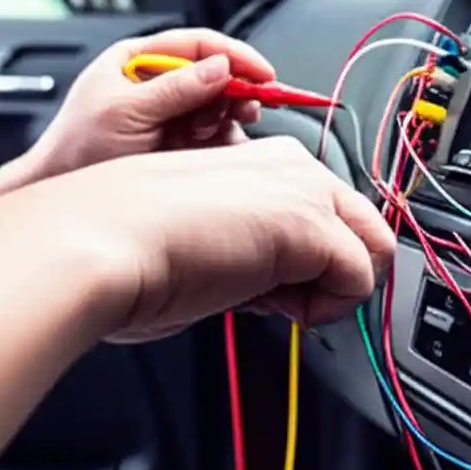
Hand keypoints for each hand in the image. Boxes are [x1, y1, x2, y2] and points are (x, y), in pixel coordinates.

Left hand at [29, 28, 276, 180]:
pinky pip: (215, 137)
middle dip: (235, 91)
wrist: (62, 191)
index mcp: (138, 60)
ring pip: (219, 107)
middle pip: (215, 75)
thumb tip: (219, 68)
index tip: (262, 73)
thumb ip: (174, 89)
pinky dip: (221, 144)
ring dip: (224, 120)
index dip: (234, 56)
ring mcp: (170, 114)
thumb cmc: (77, 149)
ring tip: (208, 136)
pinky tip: (210, 153)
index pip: (198, 44)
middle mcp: (158, 83)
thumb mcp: (126, 113)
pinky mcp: (180, 144)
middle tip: (247, 110)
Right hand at [36, 137, 395, 341]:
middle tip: (279, 301)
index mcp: (263, 160)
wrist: (95, 240)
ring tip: (274, 303)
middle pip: (366, 226)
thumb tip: (284, 287)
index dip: (308, 262)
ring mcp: (304, 191)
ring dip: (334, 290)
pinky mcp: (309, 225)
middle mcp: (292, 165)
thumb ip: (255, 251)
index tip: (267, 287)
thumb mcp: (209, 239)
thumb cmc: (126, 245)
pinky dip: (328, 309)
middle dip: (334, 274)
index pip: (329, 214)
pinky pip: (361, 280)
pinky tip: (276, 307)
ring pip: (375, 251)